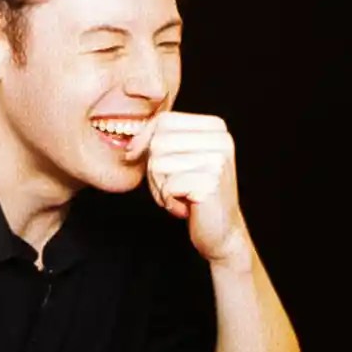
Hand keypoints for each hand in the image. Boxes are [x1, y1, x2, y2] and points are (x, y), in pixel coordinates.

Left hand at [126, 112, 248, 264]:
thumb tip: (130, 146)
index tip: (139, 159)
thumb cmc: (196, 194)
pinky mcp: (211, 183)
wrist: (222, 231)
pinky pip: (168, 185)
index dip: (144, 139)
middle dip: (153, 169)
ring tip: (178, 197)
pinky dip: (168, 200)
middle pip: (159, 141)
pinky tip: (185, 207)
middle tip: (169, 187)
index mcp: (216, 128)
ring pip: (159, 163)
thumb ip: (160, 142)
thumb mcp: (180, 160)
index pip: (165, 120)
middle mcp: (221, 140)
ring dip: (159, 187)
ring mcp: (218, 161)